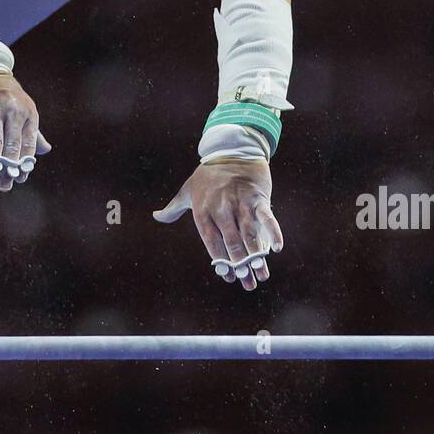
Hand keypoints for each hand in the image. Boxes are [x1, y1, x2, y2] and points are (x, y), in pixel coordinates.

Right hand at [0, 70, 51, 190]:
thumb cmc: (4, 97)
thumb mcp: (22, 111)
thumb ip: (32, 132)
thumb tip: (46, 151)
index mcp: (29, 113)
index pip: (28, 143)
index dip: (24, 163)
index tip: (20, 178)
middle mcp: (14, 110)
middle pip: (12, 144)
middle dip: (9, 167)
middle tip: (4, 184)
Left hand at [152, 158, 282, 290]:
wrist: (231, 150)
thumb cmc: (207, 174)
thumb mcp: (187, 189)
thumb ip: (174, 207)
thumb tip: (156, 216)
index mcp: (203, 211)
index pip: (212, 242)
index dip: (221, 261)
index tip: (229, 277)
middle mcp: (221, 209)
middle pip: (232, 243)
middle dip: (241, 266)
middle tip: (248, 284)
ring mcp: (240, 203)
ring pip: (249, 235)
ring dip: (257, 257)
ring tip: (262, 275)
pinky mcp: (258, 197)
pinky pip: (266, 217)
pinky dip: (273, 232)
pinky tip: (277, 249)